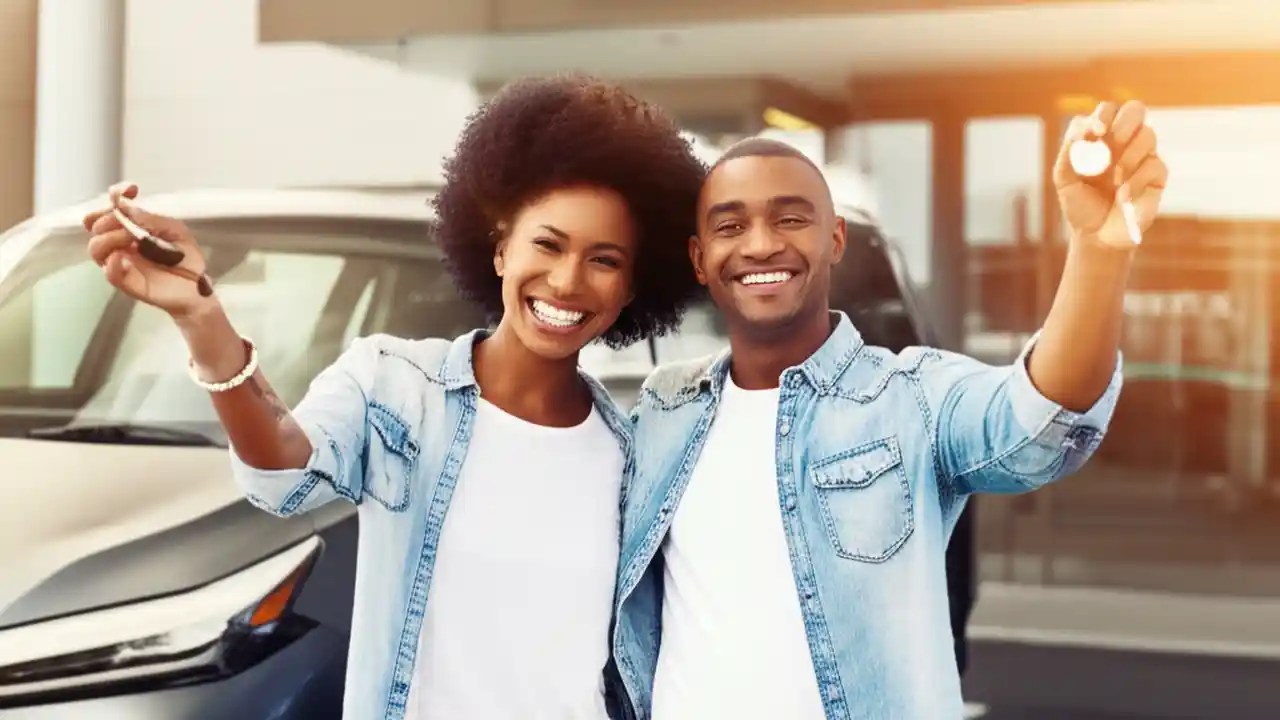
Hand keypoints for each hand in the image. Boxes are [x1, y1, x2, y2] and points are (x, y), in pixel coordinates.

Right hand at [84, 182, 213, 317]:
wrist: (198, 287)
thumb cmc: (187, 258)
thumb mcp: (175, 231)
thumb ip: (150, 219)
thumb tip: (124, 204)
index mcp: (130, 229)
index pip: (108, 210)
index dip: (114, 197)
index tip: (132, 190)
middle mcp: (120, 244)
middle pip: (95, 226)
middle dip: (109, 219)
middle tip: (131, 226)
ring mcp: (121, 263)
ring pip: (95, 248)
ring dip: (110, 237)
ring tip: (132, 239)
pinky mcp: (126, 283)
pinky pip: (109, 272)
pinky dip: (113, 263)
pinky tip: (124, 257)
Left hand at [1053, 100, 1168, 248]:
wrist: (1096, 235)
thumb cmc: (1080, 204)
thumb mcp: (1064, 179)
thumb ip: (1069, 152)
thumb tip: (1085, 130)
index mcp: (1100, 137)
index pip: (1107, 110)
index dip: (1103, 115)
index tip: (1096, 133)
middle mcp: (1123, 140)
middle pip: (1135, 109)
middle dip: (1124, 125)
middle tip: (1112, 146)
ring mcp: (1143, 155)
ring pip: (1147, 135)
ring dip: (1128, 157)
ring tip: (1114, 181)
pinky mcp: (1157, 174)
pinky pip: (1155, 164)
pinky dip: (1136, 180)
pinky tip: (1123, 196)